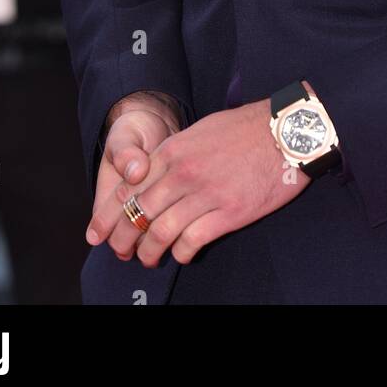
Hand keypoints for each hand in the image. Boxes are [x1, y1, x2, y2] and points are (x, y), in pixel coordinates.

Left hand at [89, 96, 311, 266]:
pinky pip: (192, 240)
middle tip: (121, 253)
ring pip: (161, 232)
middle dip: (124, 239)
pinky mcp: (228, 213)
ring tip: (148, 259)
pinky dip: (181, 253)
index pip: (129, 187)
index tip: (101, 231)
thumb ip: (177, 151)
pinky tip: (181, 255)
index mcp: (173, 150)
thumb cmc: (246, 127)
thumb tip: (157, 170)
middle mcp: (183, 172)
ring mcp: (205, 193)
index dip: (110, 214)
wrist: (285, 131)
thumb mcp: (202, 130)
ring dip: (150, 251)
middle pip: (139, 213)